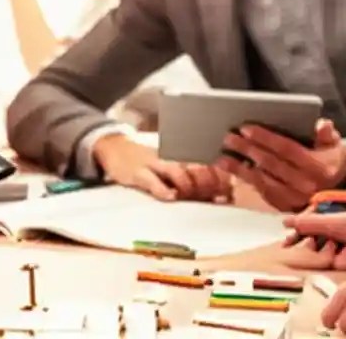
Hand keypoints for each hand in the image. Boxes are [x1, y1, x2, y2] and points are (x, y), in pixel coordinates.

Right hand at [93, 134, 230, 202]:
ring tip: (192, 197)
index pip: (210, 165)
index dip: (223, 180)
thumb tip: (225, 197)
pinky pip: (151, 180)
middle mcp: (173, 158)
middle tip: (214, 198)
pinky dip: (162, 189)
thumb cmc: (152, 165)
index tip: (228, 194)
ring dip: (189, 186)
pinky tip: (170, 197)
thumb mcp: (174, 169)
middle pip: (198, 169)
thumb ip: (197, 183)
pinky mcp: (138, 172)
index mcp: (184, 156)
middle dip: (210, 185)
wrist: (117, 148)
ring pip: (178, 172)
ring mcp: (155, 164)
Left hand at [216, 119, 345, 211]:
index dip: (265, 138)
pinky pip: (262, 192)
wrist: (341, 192)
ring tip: (222, 157)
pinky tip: (235, 171)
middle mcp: (306, 185)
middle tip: (228, 137)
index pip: (286, 149)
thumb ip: (326, 134)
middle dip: (247, 149)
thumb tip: (321, 124)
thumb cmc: (332, 161)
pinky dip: (247, 181)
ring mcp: (294, 199)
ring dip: (240, 169)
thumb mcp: (335, 145)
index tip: (245, 128)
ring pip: (262, 181)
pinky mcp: (285, 207)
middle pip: (270, 163)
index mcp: (318, 167)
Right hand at [282, 206, 345, 268]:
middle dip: (312, 244)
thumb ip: (314, 224)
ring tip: (338, 250)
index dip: (298, 230)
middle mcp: (339, 230)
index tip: (288, 240)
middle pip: (314, 238)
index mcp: (335, 214)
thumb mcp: (342, 222)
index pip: (309, 221)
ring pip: (324, 253)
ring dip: (328, 254)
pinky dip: (340, 261)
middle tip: (310, 248)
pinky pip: (337, 264)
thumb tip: (287, 221)